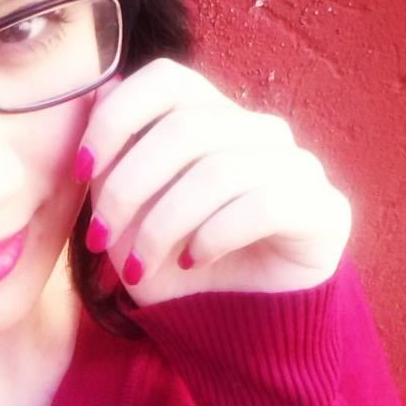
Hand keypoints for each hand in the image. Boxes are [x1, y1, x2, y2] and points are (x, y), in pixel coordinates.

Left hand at [77, 58, 351, 305]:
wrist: (230, 325)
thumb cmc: (173, 261)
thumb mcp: (126, 213)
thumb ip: (114, 156)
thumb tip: (98, 90)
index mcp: (212, 118)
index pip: (166, 80)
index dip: (117, 118)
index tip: (81, 170)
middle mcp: (258, 131)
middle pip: (185, 129)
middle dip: (128, 188)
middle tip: (98, 238)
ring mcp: (297, 166)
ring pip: (218, 171)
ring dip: (162, 224)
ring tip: (139, 264)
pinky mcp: (324, 209)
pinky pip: (262, 205)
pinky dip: (213, 235)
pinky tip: (191, 261)